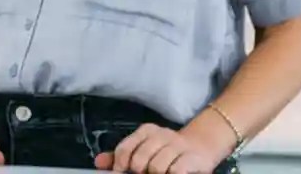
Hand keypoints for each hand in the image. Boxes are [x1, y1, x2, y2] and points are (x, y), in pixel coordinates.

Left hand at [95, 124, 222, 172]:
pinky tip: (171, 173)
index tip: (121, 172)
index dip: (119, 164)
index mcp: (146, 131)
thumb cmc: (167, 151)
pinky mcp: (192, 158)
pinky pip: (174, 171)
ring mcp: (178, 145)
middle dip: (138, 172)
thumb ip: (122, 156)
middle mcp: (161, 134)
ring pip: (156, 167)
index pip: (125, 148)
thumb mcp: (143, 149)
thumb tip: (98, 163)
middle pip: (139, 160)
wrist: (201, 147)